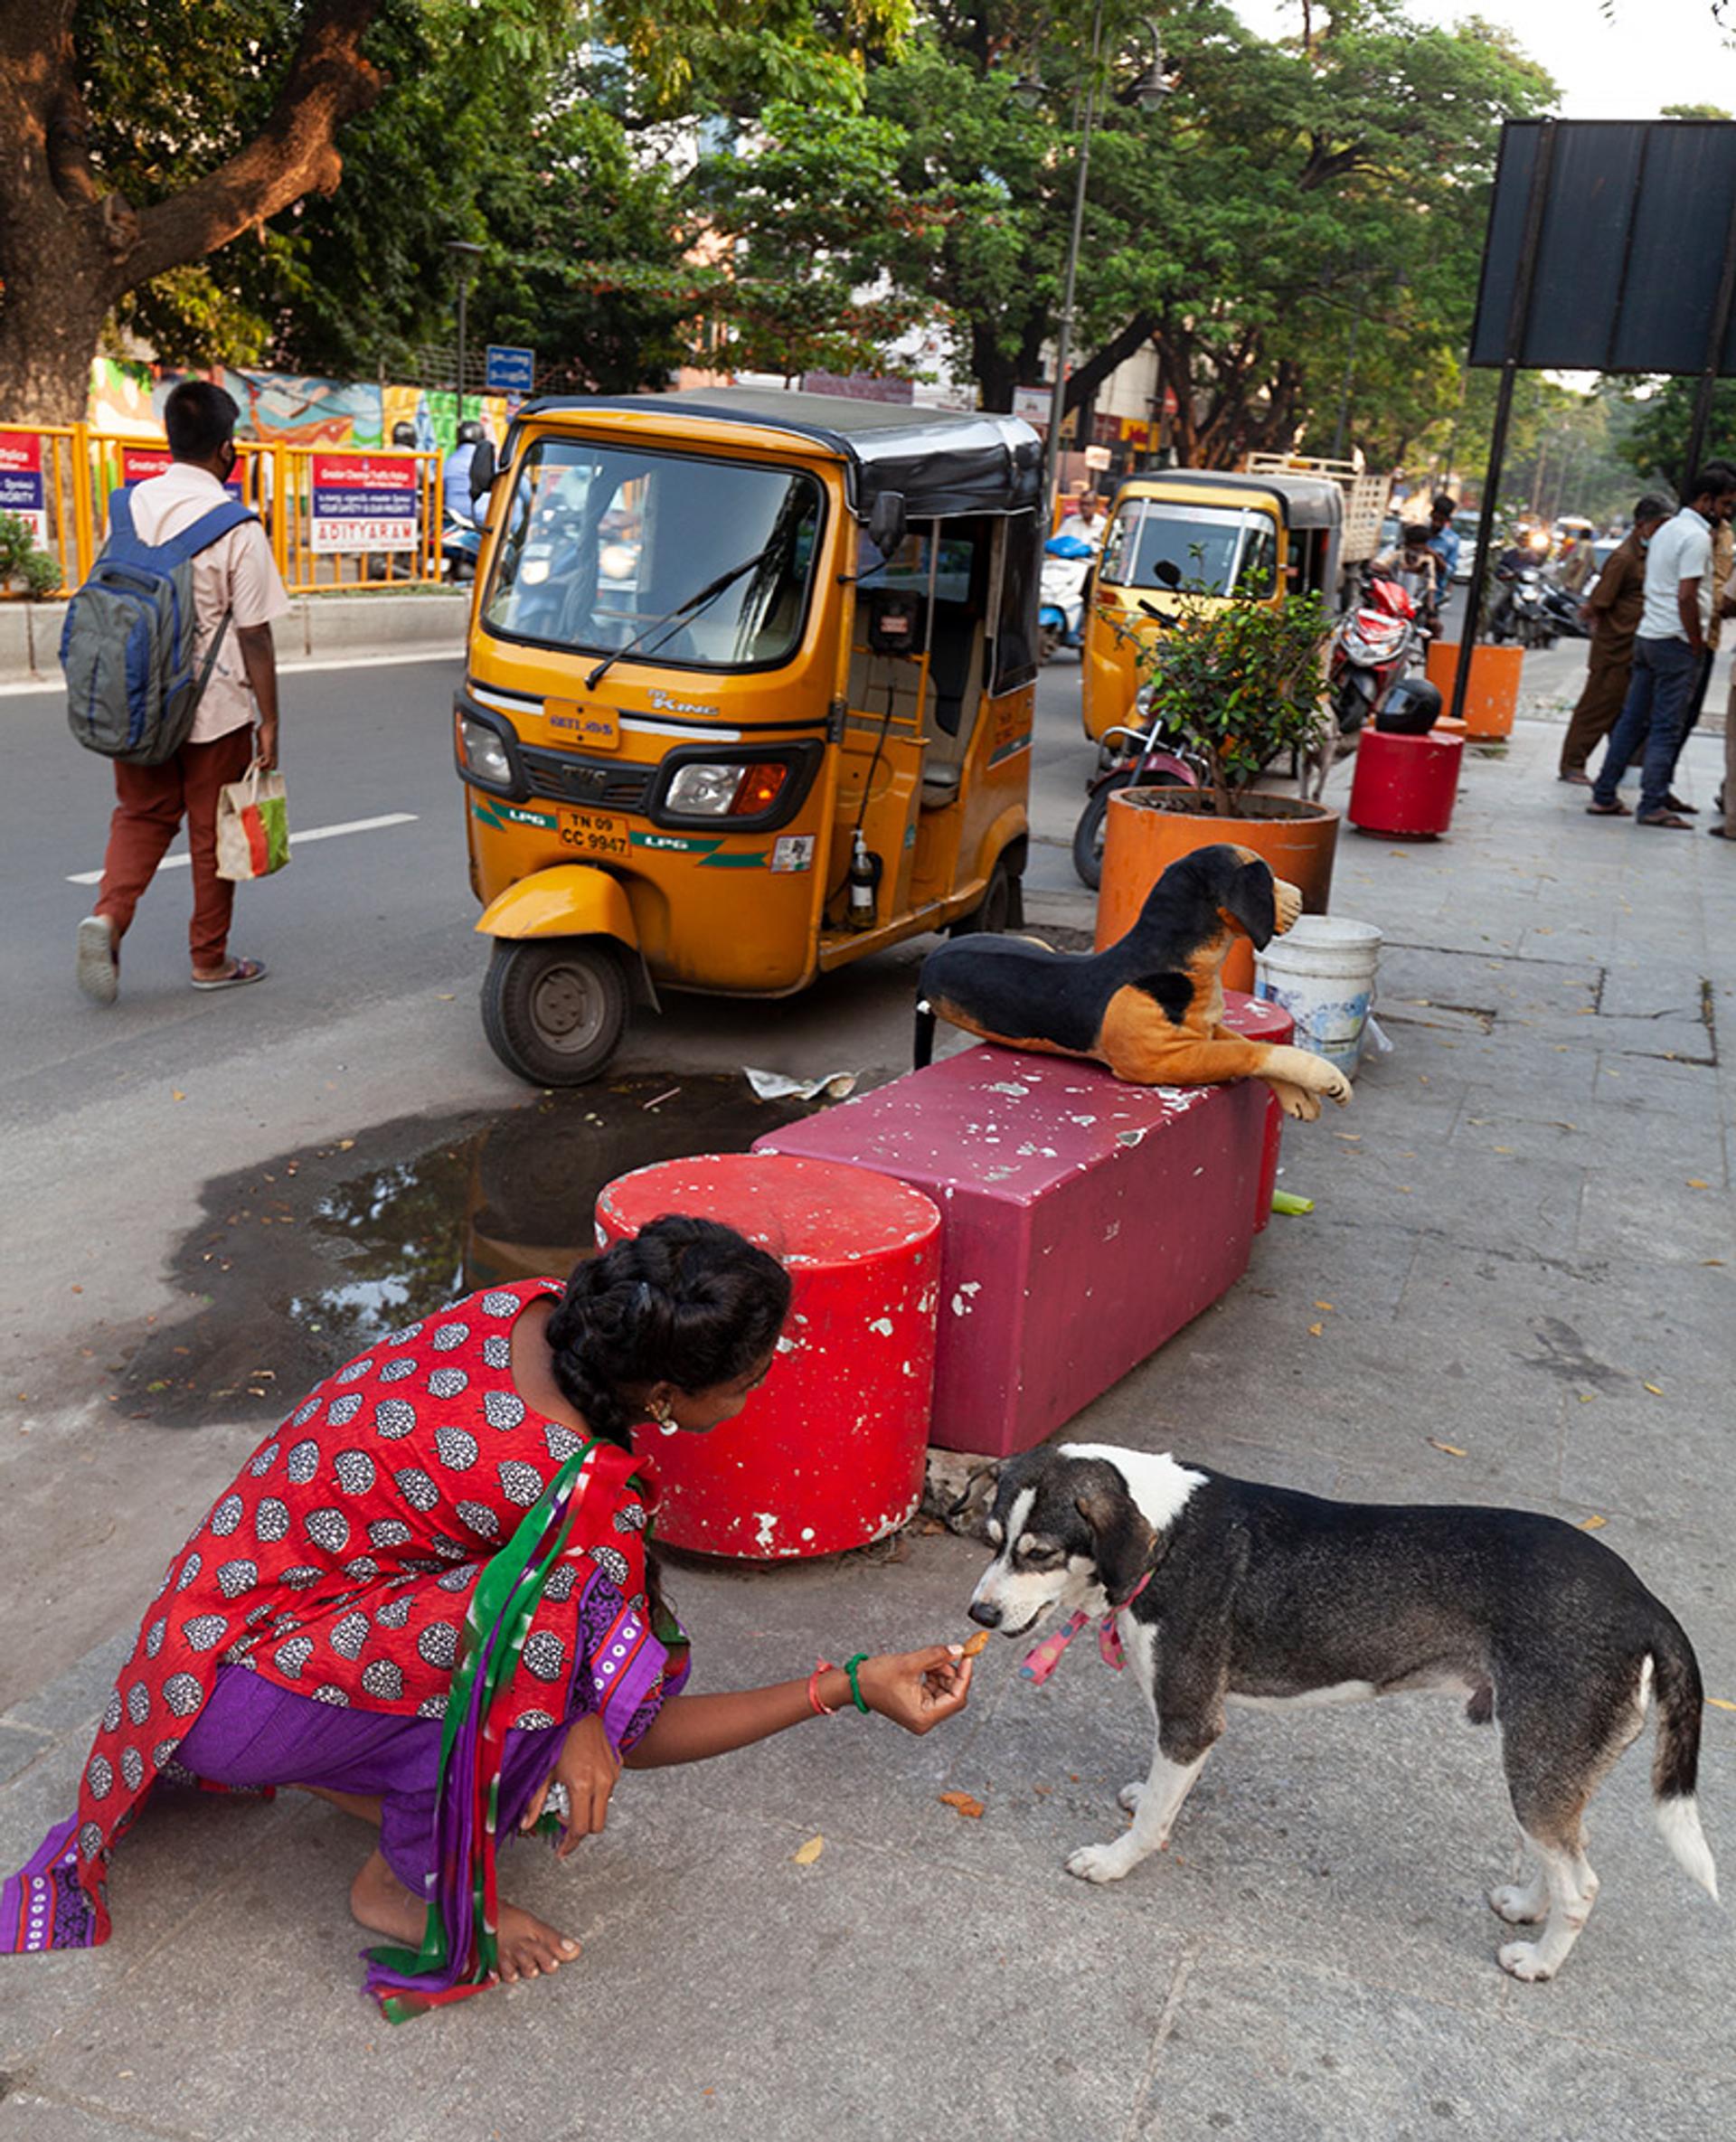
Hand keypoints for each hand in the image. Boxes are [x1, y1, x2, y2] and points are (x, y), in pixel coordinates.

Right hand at [256, 718, 278, 771]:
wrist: (270, 725)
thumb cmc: (265, 731)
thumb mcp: (261, 742)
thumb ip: (260, 748)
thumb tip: (258, 752)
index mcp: (272, 752)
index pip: (272, 764)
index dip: (266, 768)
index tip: (260, 770)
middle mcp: (274, 754)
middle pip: (273, 767)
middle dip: (266, 771)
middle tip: (258, 773)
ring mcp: (272, 753)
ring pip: (272, 767)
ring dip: (264, 770)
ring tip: (257, 770)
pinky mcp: (270, 752)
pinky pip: (267, 763)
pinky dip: (262, 766)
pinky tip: (256, 764)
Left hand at [520, 1711, 619, 1857]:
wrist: (578, 1708)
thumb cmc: (558, 1736)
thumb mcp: (544, 1771)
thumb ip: (535, 1801)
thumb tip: (526, 1824)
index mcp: (582, 1786)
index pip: (580, 1829)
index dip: (570, 1844)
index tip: (561, 1851)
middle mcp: (602, 1782)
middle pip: (596, 1825)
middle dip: (580, 1830)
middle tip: (564, 1820)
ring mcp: (612, 1774)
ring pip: (604, 1808)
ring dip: (589, 1810)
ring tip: (571, 1795)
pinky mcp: (617, 1765)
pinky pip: (610, 1790)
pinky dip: (597, 1794)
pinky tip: (583, 1781)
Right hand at [852, 1645, 973, 1735]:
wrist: (855, 1683)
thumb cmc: (875, 1678)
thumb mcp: (910, 1663)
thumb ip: (937, 1655)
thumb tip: (958, 1650)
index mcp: (924, 1716)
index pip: (956, 1698)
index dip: (964, 1676)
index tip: (967, 1658)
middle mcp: (924, 1719)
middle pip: (953, 1694)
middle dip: (950, 1672)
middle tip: (945, 1655)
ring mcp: (922, 1713)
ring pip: (945, 1689)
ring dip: (941, 1671)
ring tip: (929, 1660)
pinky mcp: (918, 1705)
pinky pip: (935, 1688)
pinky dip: (934, 1675)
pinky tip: (925, 1665)